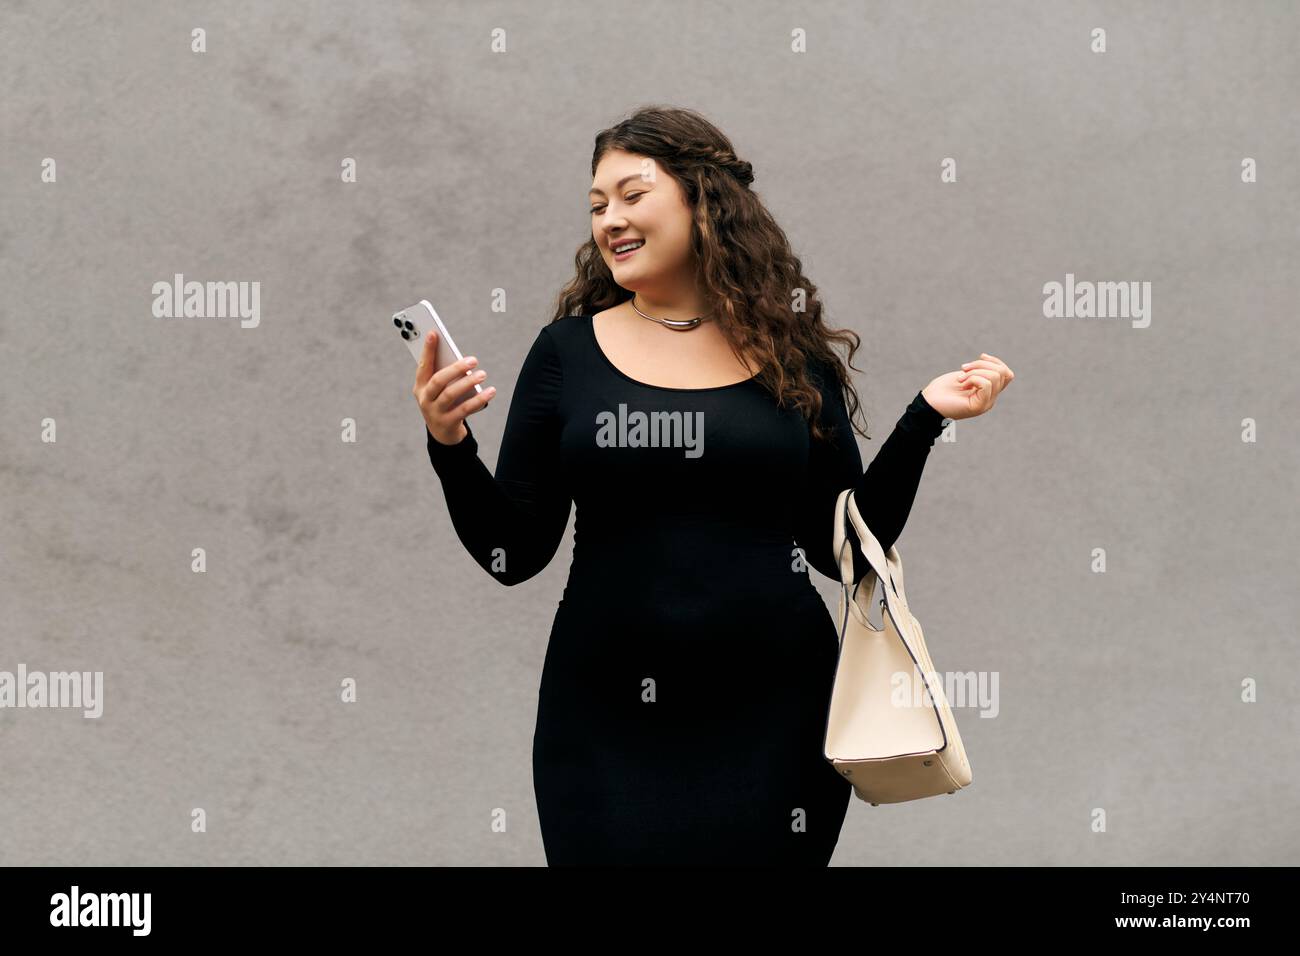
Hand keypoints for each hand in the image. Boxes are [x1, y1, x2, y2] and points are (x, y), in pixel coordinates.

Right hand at [413, 330, 496, 444]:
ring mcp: (435, 413)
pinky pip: (465, 409)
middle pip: (438, 380)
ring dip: (468, 383)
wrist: (442, 433)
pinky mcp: (448, 423)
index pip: (423, 365)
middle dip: (455, 368)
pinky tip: (490, 391)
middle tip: (473, 360)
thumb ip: (445, 374)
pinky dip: (478, 400)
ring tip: (483, 374)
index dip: (427, 350)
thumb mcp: (439, 390)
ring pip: (451, 395)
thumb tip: (462, 361)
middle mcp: (425, 399)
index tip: (434, 333)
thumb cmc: (442, 403)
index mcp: (420, 386)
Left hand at [921, 353, 1013, 420]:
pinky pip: (986, 384)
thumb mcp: (964, 375)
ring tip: (961, 378)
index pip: (1007, 374)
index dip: (995, 361)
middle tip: (963, 369)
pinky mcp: (979, 407)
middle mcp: (990, 399)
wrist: (928, 404)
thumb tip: (986, 357)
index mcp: (988, 391)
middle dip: (981, 364)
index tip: (980, 357)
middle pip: (1002, 372)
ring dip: (975, 371)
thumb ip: (979, 370)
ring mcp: (986, 403)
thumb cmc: (942, 390)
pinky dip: (973, 378)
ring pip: (995, 376)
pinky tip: (962, 384)